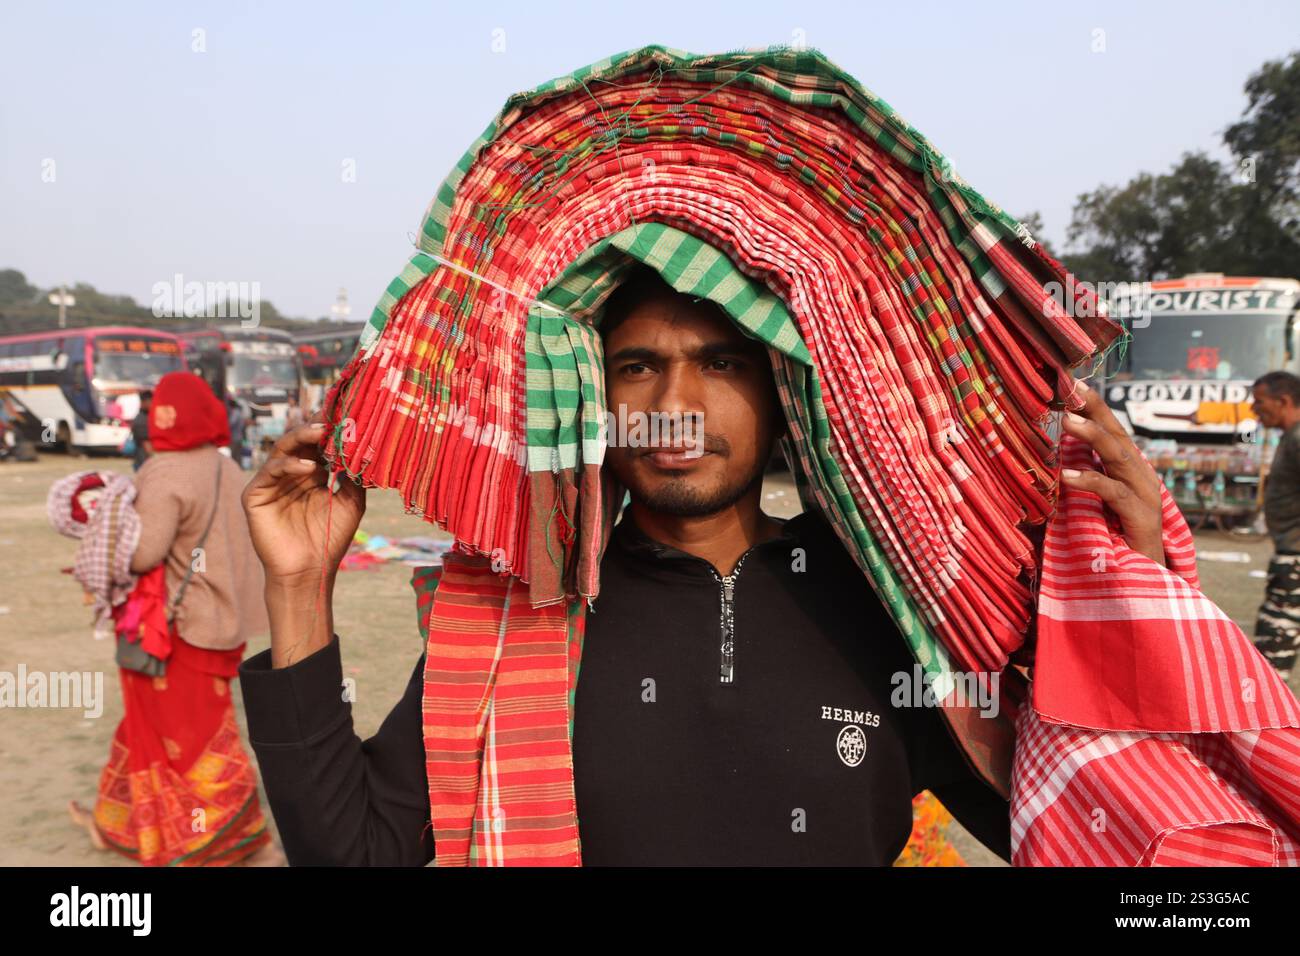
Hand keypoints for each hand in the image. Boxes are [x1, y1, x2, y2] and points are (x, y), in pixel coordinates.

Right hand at [241, 420, 364, 588]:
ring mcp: (272, 483)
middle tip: (332, 416)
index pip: (318, 443)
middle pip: (300, 440)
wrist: (310, 571)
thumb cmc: (329, 538)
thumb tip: (362, 447)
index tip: (346, 412)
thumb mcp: (350, 502)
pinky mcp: (255, 495)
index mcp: (312, 473)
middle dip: (316, 426)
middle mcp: (290, 474)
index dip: (330, 428)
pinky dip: (289, 465)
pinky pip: (270, 472)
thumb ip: (353, 475)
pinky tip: (310, 468)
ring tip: (322, 433)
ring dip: (302, 438)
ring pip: (283, 449)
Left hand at [1059, 379, 1165, 567]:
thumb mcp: (1092, 505)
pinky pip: (1114, 493)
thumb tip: (1049, 457)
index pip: (1111, 431)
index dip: (1092, 407)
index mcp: (1129, 471)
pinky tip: (1067, 475)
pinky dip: (1090, 481)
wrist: (1142, 583)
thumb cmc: (1112, 543)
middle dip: (1093, 409)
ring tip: (1065, 421)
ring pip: (1119, 457)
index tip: (1069, 383)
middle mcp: (1140, 477)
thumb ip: (1080, 481)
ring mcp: (1145, 497)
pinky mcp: (1142, 519)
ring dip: (1092, 436)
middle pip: (1117, 435)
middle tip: (1068, 388)